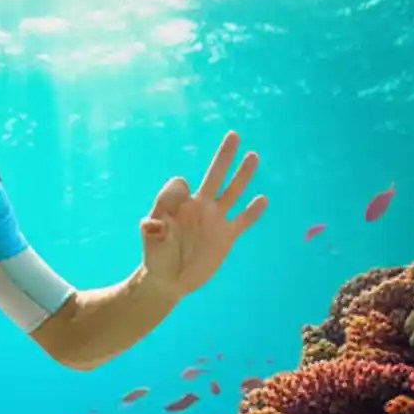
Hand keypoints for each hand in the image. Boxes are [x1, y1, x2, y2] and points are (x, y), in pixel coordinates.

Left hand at [139, 131, 266, 297]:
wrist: (170, 279)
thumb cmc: (156, 257)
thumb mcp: (150, 243)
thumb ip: (152, 230)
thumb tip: (152, 222)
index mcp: (176, 205)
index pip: (178, 186)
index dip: (176, 190)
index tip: (173, 205)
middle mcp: (197, 206)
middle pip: (213, 176)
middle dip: (223, 156)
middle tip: (233, 135)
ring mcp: (213, 219)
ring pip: (232, 192)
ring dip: (243, 175)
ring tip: (253, 155)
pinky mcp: (225, 235)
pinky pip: (242, 220)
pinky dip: (252, 212)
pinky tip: (263, 199)